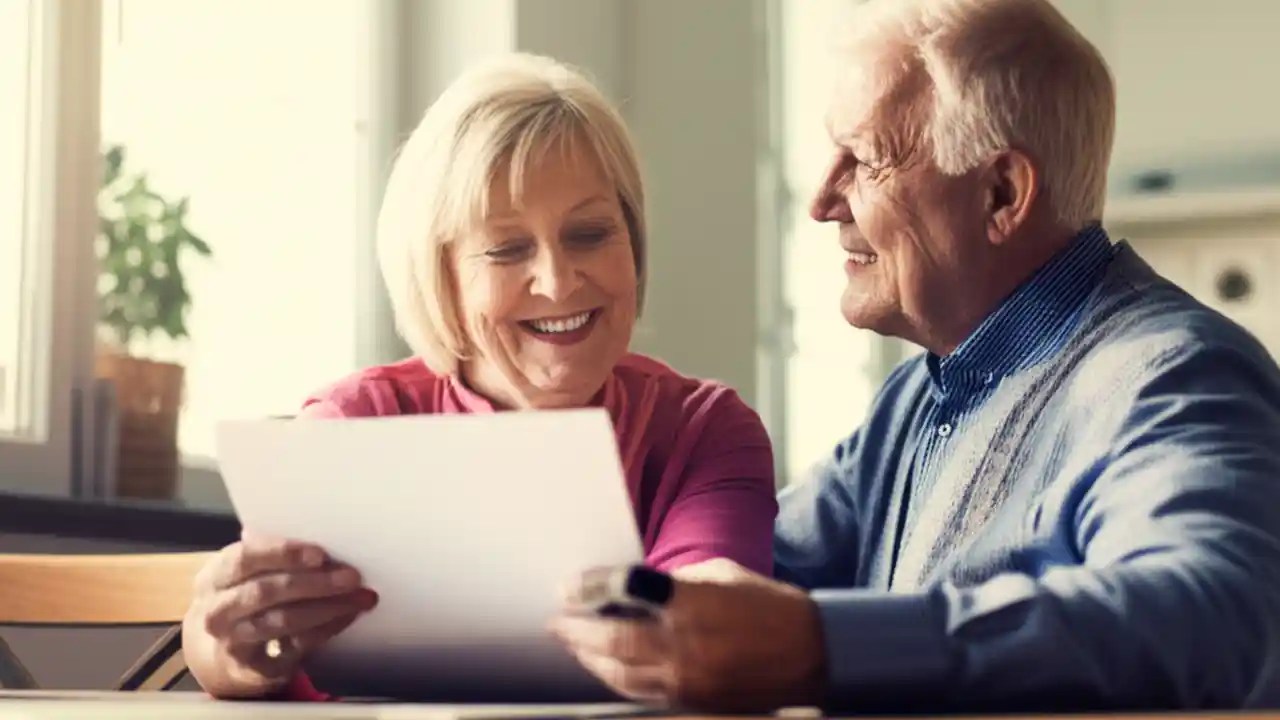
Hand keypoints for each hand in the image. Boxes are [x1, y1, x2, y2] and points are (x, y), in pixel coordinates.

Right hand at [182, 530, 377, 697]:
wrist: (223, 649)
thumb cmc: (246, 594)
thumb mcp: (250, 571)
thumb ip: (275, 554)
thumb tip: (323, 535)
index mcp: (216, 576)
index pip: (245, 558)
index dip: (282, 554)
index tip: (320, 554)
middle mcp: (218, 611)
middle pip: (265, 592)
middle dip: (314, 583)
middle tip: (352, 576)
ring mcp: (232, 642)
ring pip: (282, 622)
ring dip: (327, 608)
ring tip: (360, 598)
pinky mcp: (253, 669)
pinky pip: (294, 649)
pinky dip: (324, 631)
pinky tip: (347, 617)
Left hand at [548, 558, 827, 711]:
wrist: (813, 653)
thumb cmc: (768, 604)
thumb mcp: (722, 575)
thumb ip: (676, 582)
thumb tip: (631, 587)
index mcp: (696, 603)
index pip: (628, 588)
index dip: (591, 587)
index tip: (567, 586)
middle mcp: (688, 644)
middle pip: (615, 639)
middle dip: (579, 629)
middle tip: (557, 619)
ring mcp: (690, 679)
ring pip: (621, 674)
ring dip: (590, 658)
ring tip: (572, 643)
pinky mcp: (694, 702)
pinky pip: (642, 693)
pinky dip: (616, 680)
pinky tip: (604, 667)